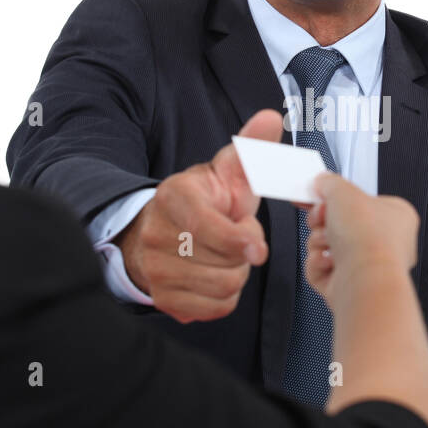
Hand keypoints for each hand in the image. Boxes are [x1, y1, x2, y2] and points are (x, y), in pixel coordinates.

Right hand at [119, 110, 280, 321]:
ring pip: (221, 287)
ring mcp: (156, 269)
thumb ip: (251, 148)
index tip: (257, 246)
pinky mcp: (163, 299)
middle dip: (242, 254)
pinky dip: (225, 297)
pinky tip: (217, 276)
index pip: (207, 226)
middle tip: (236, 240)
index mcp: (175, 196)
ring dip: (236, 275)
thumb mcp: (227, 172)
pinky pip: (213, 309)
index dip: (239, 239)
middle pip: (223, 262)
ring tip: (226, 257)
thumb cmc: (204, 202)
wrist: (164, 231)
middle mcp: (158, 233)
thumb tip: (271, 118)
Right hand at [301, 172, 418, 300]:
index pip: (361, 203)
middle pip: (340, 225)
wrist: (364, 279)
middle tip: (322, 219)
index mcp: (397, 217)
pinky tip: (326, 261)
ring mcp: (368, 267)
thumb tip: (323, 182)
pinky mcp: (350, 287)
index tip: (317, 196)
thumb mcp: (344, 190)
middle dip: (323, 222)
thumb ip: (330, 182)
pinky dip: (318, 265)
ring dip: (318, 243)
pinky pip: (322, 270)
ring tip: (326, 243)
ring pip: (328, 248)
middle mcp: (386, 244)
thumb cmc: (369, 238)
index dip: (335, 198)